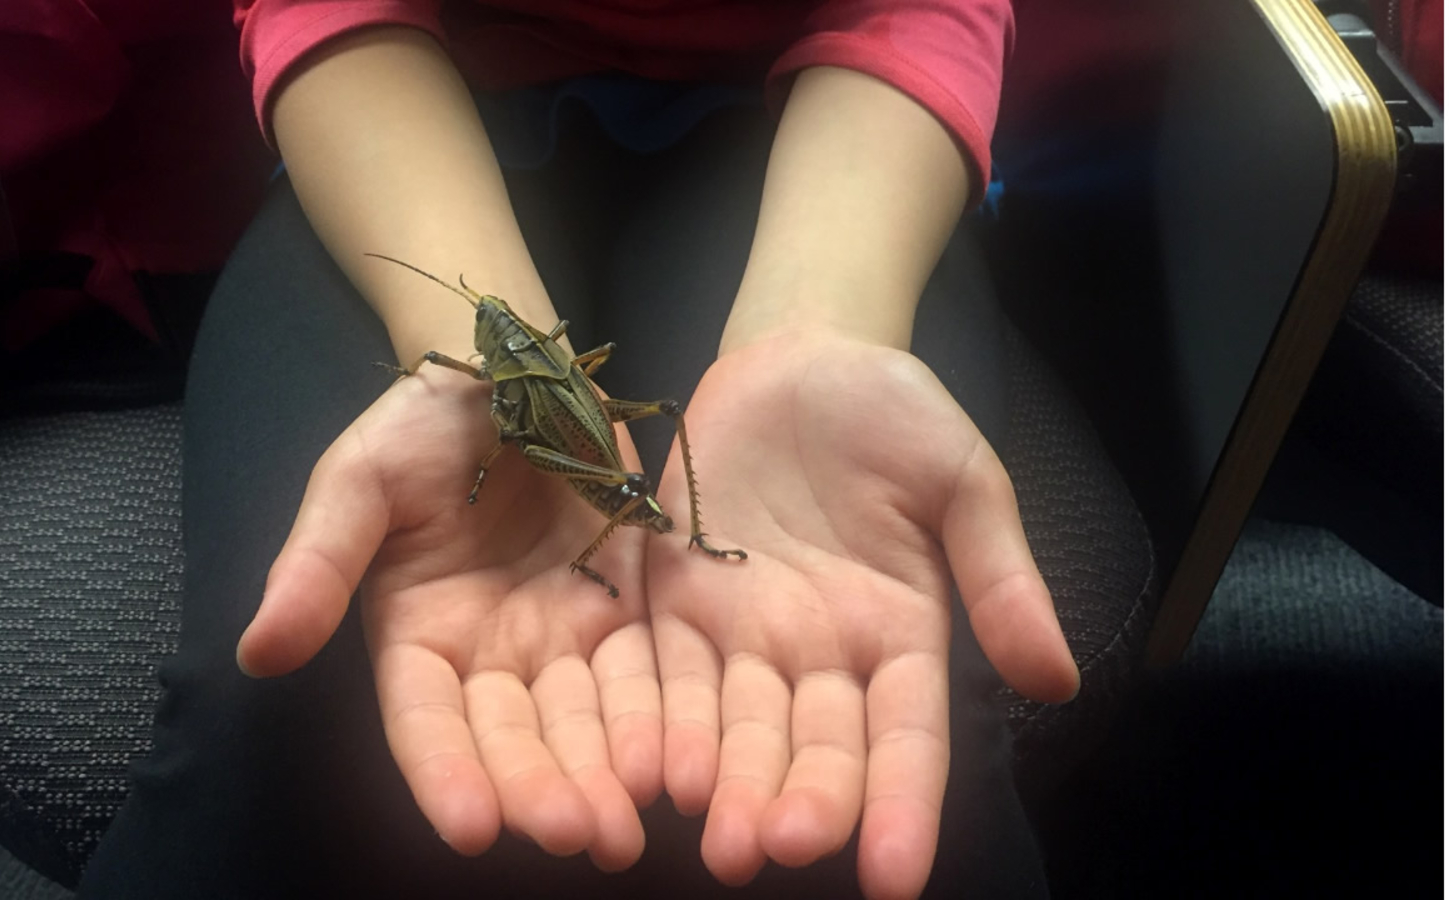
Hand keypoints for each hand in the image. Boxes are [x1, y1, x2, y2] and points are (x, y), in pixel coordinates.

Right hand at [236, 365, 662, 871]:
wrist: (515, 370)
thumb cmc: (421, 425)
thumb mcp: (356, 482)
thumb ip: (317, 565)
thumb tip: (259, 652)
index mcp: (417, 636)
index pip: (427, 721)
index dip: (446, 774)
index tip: (471, 828)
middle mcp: (492, 655)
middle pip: (515, 738)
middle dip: (541, 792)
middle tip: (577, 837)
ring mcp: (564, 636)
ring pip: (584, 721)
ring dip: (603, 776)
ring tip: (627, 827)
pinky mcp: (628, 608)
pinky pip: (645, 673)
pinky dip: (657, 719)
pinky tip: (674, 761)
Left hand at [646, 331, 1078, 899]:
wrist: (803, 352)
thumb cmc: (898, 415)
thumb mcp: (965, 484)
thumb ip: (1000, 578)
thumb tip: (1057, 680)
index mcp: (900, 638)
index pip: (905, 739)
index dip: (902, 806)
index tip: (895, 878)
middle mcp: (820, 654)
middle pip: (813, 746)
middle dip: (800, 802)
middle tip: (779, 850)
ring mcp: (743, 630)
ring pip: (735, 723)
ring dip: (725, 780)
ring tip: (718, 836)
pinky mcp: (676, 595)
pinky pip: (664, 666)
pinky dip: (658, 716)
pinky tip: (649, 764)